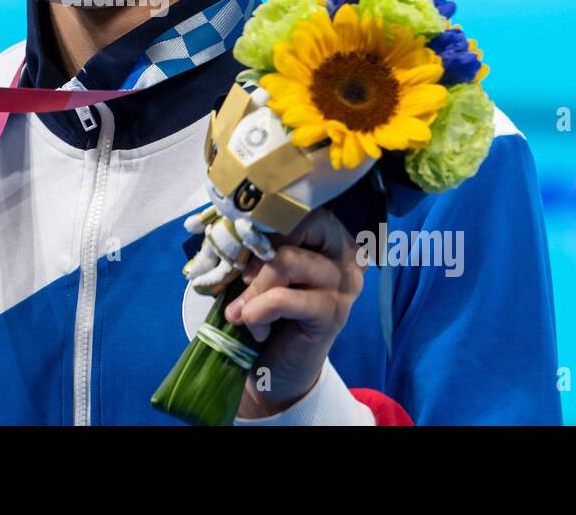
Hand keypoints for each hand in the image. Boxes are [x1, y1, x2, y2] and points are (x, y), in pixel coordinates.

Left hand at [224, 206, 364, 418]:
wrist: (280, 368)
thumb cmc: (270, 310)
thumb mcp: (261, 270)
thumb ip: (257, 245)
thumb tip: (230, 227)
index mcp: (330, 234)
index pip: (300, 207)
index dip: (264, 220)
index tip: (239, 243)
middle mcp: (345, 253)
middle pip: (300, 225)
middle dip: (261, 249)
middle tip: (241, 276)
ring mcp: (343, 283)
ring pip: (286, 261)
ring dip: (252, 289)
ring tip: (240, 312)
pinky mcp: (332, 312)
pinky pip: (282, 299)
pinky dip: (258, 312)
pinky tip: (254, 328)